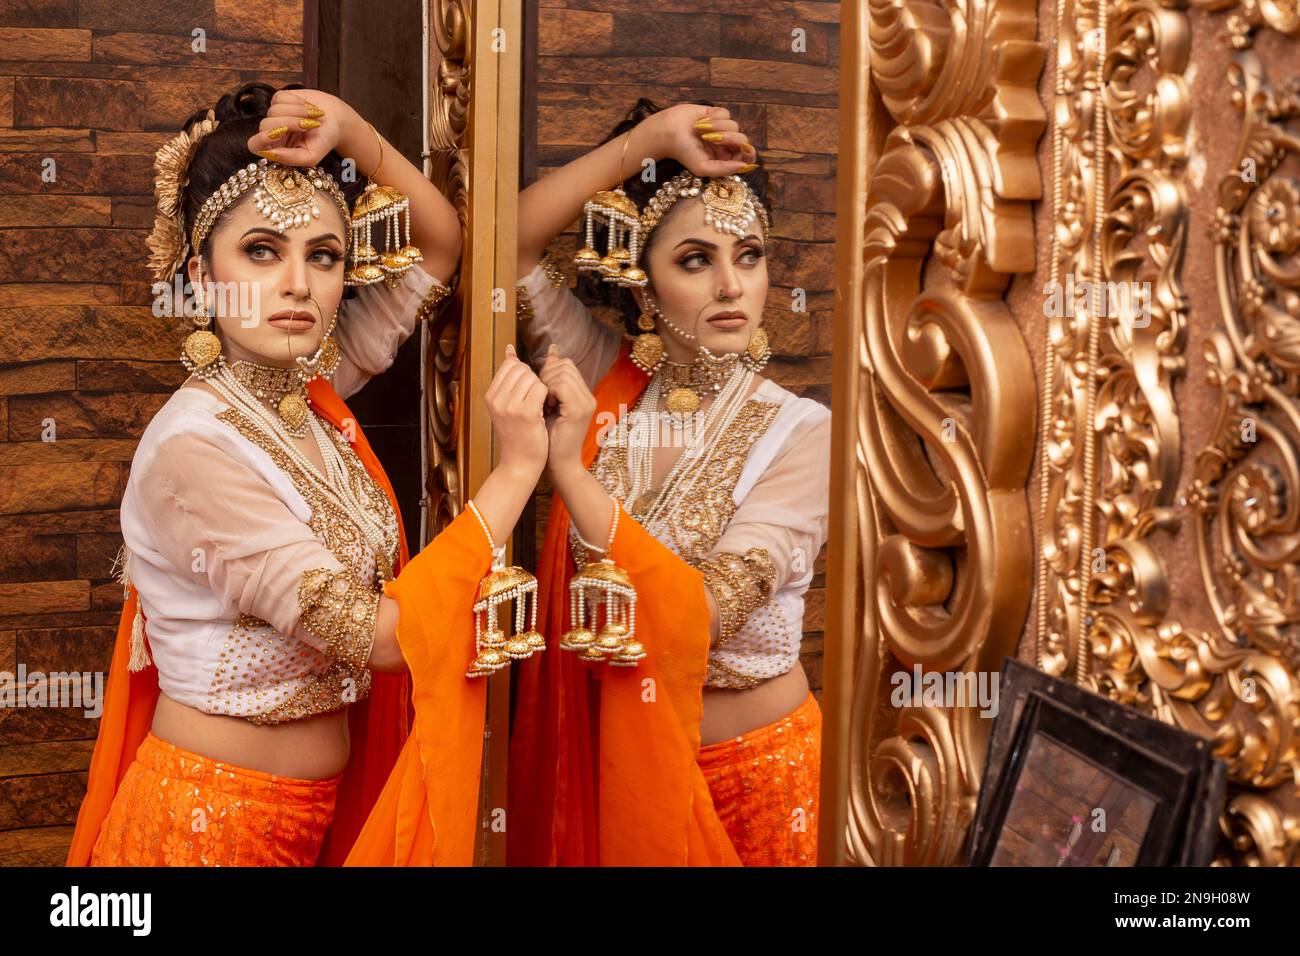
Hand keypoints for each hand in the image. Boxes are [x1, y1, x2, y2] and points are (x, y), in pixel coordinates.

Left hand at [245, 88, 359, 168]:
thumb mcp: (311, 156)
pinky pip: (280, 98)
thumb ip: (290, 159)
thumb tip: (269, 153)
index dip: (261, 139)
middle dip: (288, 123)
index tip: (277, 134)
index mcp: (277, 149)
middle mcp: (273, 131)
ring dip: (297, 112)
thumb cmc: (325, 140)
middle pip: (265, 125)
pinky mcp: (280, 99)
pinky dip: (297, 102)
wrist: (337, 120)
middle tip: (308, 126)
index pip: (254, 145)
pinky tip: (308, 107)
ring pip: (273, 110)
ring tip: (313, 117)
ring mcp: (275, 114)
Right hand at [486, 345, 548, 478]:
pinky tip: (547, 410)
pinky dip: (548, 397)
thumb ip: (509, 380)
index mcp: (491, 396)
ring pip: (533, 377)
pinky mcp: (525, 413)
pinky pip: (541, 389)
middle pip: (522, 368)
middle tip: (539, 398)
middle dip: (535, 379)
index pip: (510, 365)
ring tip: (542, 405)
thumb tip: (510, 350)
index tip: (530, 391)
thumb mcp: (507, 406)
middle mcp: (496, 399)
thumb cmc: (518, 436)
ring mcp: (509, 405)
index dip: (526, 374)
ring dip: (543, 388)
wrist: (519, 465)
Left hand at [539, 345, 595, 473]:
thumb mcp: (548, 403)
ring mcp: (586, 403)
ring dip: (547, 383)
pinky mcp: (579, 410)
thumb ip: (550, 379)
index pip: (566, 365)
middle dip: (546, 375)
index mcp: (582, 394)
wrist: (558, 464)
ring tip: (543, 402)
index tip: (539, 389)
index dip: (548, 371)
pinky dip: (549, 391)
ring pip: (563, 373)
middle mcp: (587, 396)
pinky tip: (546, 406)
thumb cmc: (549, 437)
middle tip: (540, 395)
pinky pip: (562, 386)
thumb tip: (551, 350)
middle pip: (565, 365)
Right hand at [636, 103, 756, 178]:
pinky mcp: (716, 113)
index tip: (746, 151)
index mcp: (724, 158)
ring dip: (718, 128)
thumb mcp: (703, 168)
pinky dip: (714, 118)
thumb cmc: (683, 152)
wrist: (668, 132)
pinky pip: (726, 114)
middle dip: (729, 139)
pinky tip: (701, 122)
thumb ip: (724, 170)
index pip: (745, 156)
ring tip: (701, 131)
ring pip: (735, 125)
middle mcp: (725, 144)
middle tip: (712, 139)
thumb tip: (745, 166)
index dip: (749, 153)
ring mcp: (721, 128)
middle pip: (742, 139)